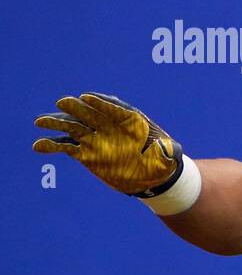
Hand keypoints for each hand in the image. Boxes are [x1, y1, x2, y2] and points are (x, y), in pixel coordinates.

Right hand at [33, 93, 184, 195]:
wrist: (153, 177)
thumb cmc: (163, 161)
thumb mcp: (170, 156)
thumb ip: (168, 150)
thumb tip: (170, 150)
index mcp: (130, 120)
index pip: (113, 107)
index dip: (101, 103)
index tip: (87, 98)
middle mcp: (109, 126)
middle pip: (90, 114)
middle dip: (77, 108)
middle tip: (63, 102)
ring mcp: (96, 139)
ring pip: (73, 128)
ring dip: (57, 123)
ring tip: (40, 121)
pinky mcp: (87, 154)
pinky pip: (67, 147)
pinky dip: (53, 145)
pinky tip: (39, 146)